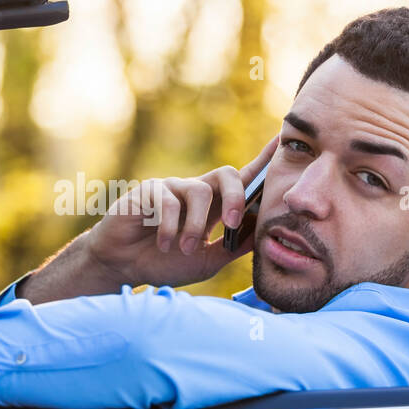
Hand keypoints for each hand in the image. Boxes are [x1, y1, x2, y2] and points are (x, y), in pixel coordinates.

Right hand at [85, 135, 278, 288]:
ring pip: (199, 192)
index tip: (283, 141)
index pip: (243, 179)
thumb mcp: (209, 260)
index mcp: (215, 206)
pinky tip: (162, 244)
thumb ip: (235, 247)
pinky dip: (169, 227)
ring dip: (196, 225)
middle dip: (237, 198)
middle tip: (234, 223)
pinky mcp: (150, 190)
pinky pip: (168, 202)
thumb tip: (267, 230)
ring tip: (187, 247)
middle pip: (228, 174)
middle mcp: (197, 191)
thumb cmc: (166, 262)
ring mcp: (173, 188)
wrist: (124, 267)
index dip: (264, 160)